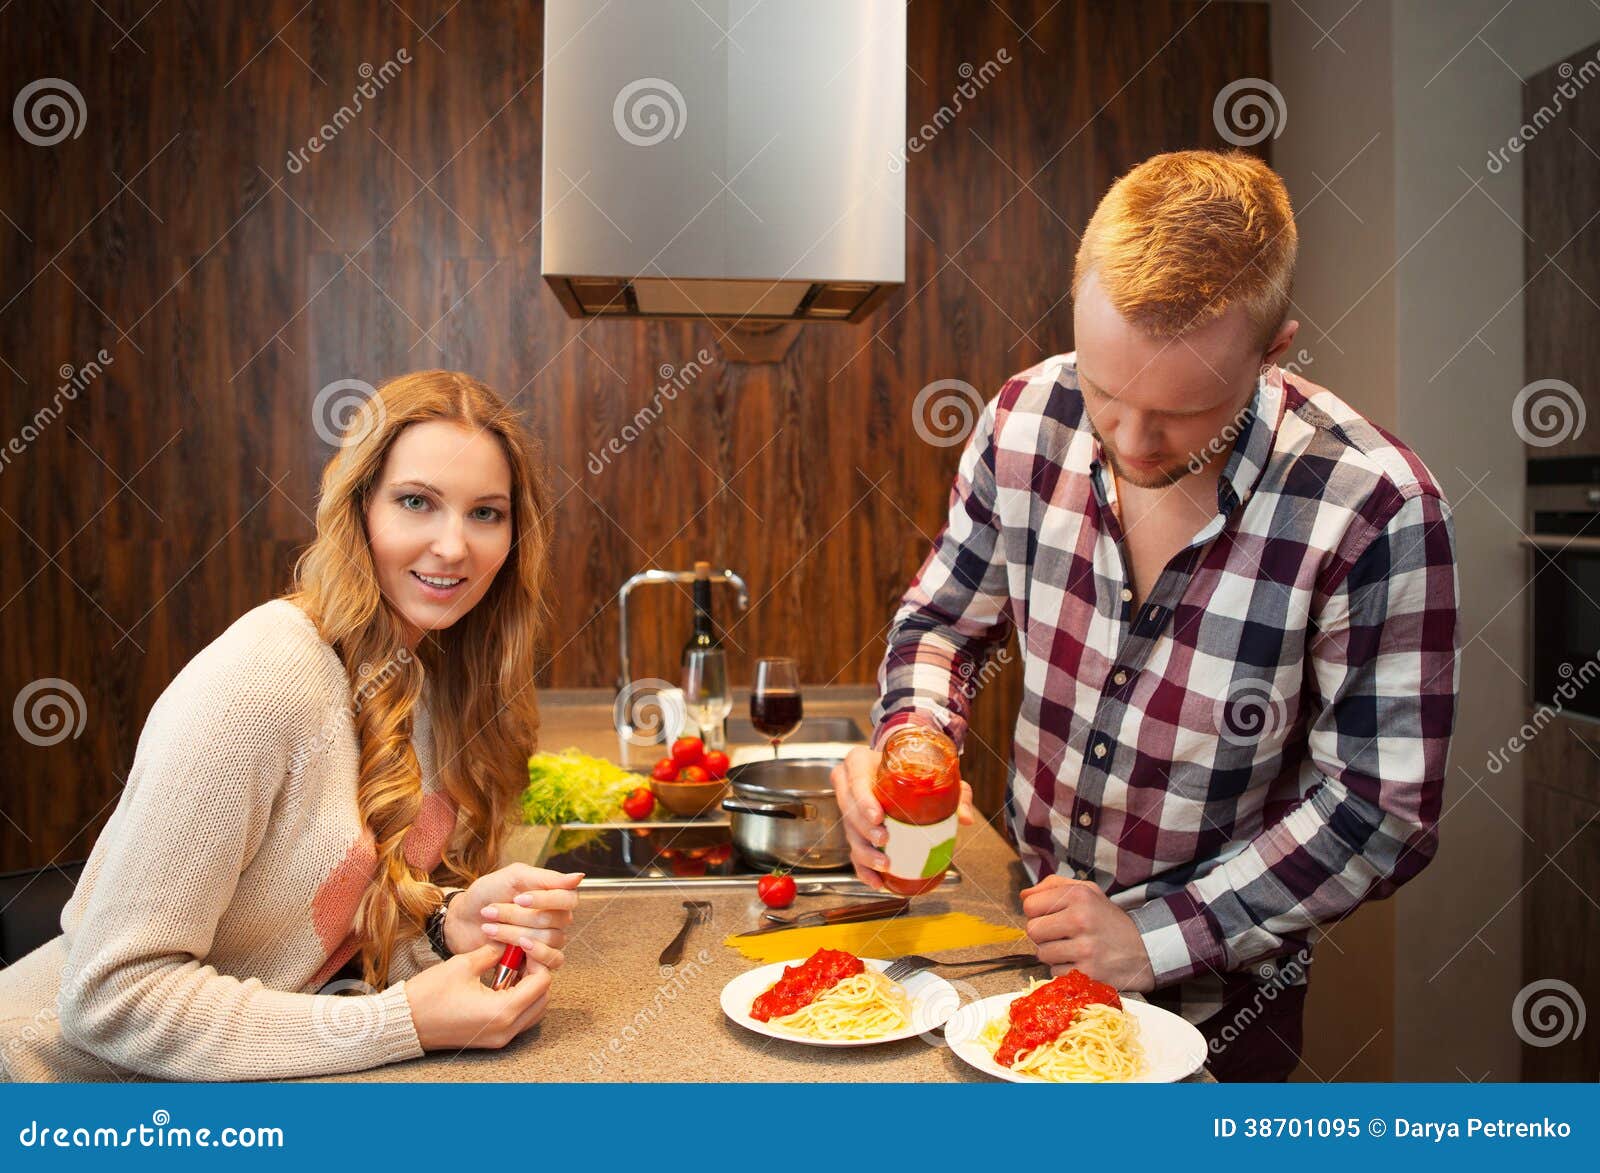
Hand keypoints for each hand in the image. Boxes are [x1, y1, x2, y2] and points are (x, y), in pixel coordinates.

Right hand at [403, 944, 554, 1050]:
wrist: (403, 1022)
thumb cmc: (429, 994)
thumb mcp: (464, 965)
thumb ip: (494, 952)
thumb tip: (511, 939)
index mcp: (502, 1011)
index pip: (541, 983)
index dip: (537, 959)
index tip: (524, 944)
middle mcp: (506, 1030)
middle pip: (542, 999)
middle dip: (536, 973)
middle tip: (520, 953)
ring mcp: (499, 1038)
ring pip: (533, 1011)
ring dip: (529, 988)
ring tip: (511, 966)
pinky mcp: (491, 1039)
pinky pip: (518, 1019)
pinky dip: (518, 1000)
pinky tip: (502, 981)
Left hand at [444, 863, 583, 960]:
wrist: (461, 920)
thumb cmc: (486, 895)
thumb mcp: (513, 877)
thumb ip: (545, 878)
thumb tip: (579, 877)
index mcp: (553, 895)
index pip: (568, 898)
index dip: (546, 900)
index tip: (519, 898)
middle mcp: (556, 918)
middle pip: (554, 920)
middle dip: (518, 916)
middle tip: (491, 911)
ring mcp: (548, 940)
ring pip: (548, 939)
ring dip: (513, 933)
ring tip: (489, 927)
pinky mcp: (538, 961)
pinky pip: (552, 961)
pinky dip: (533, 954)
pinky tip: (510, 949)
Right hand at [830, 744, 974, 888]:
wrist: (896, 774)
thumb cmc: (909, 770)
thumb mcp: (933, 772)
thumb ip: (954, 791)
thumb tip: (964, 818)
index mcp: (858, 762)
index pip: (855, 780)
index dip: (863, 800)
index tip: (879, 816)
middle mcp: (848, 785)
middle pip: (849, 810)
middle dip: (865, 829)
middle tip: (884, 839)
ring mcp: (848, 811)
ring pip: (850, 834)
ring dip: (865, 853)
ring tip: (884, 863)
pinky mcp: (853, 832)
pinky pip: (853, 854)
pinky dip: (864, 870)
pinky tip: (878, 881)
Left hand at [1021, 874, 1155, 992]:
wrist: (1145, 949)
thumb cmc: (1108, 919)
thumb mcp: (1087, 891)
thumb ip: (1053, 886)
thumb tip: (1023, 894)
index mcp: (1079, 895)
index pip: (1030, 905)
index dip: (1037, 912)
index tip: (1051, 916)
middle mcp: (1081, 919)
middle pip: (1032, 930)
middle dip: (1042, 935)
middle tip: (1060, 935)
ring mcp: (1085, 948)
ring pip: (1042, 954)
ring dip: (1052, 954)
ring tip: (1072, 949)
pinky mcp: (1089, 973)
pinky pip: (1055, 972)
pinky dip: (1064, 970)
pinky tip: (1080, 962)